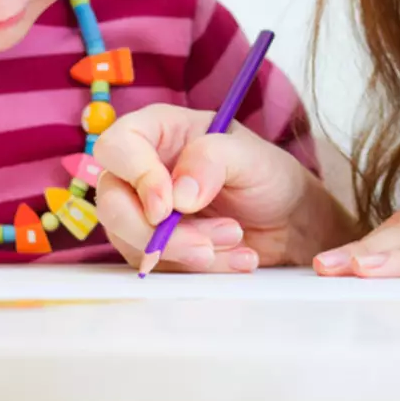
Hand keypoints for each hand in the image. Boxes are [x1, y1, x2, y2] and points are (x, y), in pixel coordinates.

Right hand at [94, 104, 350, 272]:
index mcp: (158, 132)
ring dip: (183, 251)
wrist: (287, 221)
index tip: (168, 207)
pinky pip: (158, 266)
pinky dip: (197, 268)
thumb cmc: (266, 175)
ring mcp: (144, 212)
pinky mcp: (155, 247)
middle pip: (111, 203)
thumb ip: (213, 160)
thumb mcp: (250, 157)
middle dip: (156, 232)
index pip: (117, 147)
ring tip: (236, 240)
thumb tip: (179, 194)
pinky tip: (237, 258)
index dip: (136, 177)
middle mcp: (142, 171)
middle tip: (205, 242)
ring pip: (131, 241)